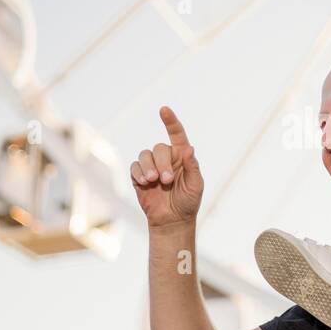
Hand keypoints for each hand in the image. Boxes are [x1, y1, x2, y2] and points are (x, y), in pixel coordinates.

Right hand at [130, 106, 203, 228]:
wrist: (172, 220)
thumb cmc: (188, 201)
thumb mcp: (196, 185)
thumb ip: (193, 167)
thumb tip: (190, 148)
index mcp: (182, 156)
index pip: (177, 134)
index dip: (171, 121)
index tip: (164, 110)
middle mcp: (166, 158)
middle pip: (159, 148)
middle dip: (162, 163)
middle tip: (166, 180)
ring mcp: (152, 166)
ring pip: (144, 155)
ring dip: (148, 167)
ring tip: (152, 180)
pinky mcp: (139, 176)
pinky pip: (134, 167)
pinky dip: (138, 173)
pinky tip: (144, 182)